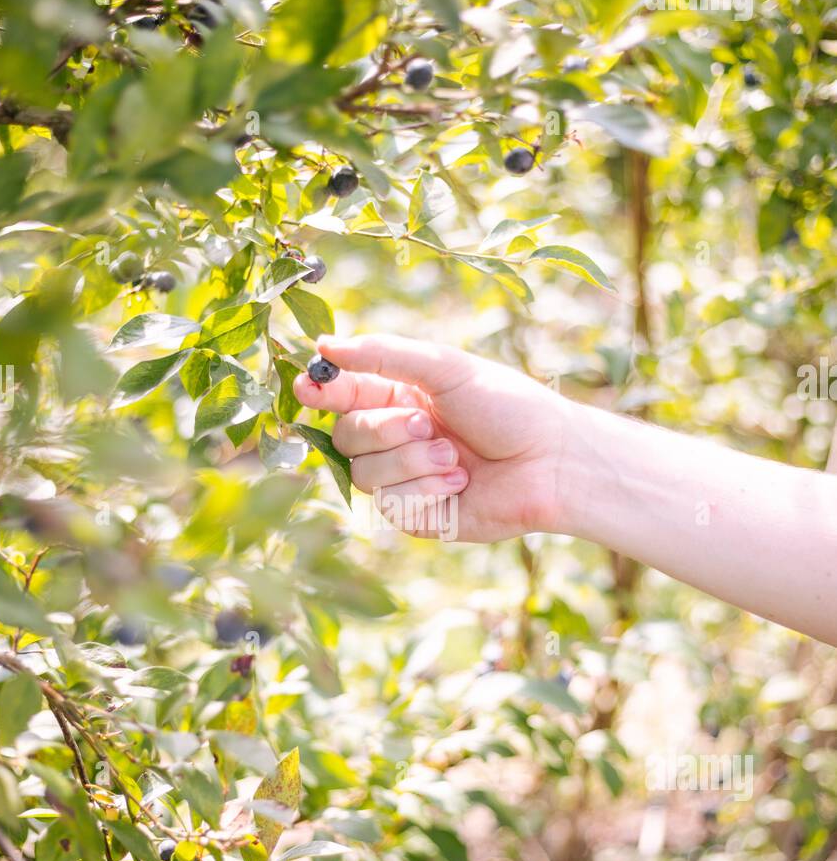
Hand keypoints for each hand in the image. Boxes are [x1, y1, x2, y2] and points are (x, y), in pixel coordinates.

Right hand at [293, 334, 573, 540]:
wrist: (551, 463)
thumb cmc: (508, 407)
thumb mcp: (445, 368)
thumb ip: (383, 355)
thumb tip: (325, 344)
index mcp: (402, 396)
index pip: (345, 393)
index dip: (322, 390)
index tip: (307, 387)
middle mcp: (399, 437)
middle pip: (348, 435)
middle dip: (385, 430)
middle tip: (427, 425)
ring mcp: (406, 478)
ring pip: (364, 474)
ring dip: (410, 463)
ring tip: (455, 459)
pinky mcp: (419, 516)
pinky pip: (391, 506)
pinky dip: (425, 492)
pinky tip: (459, 486)